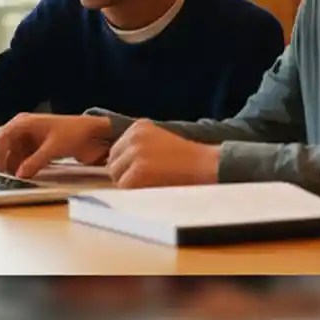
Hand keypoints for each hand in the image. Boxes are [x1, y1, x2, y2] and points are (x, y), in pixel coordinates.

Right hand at [0, 113, 111, 178]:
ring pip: (10, 153)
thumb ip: (36, 161)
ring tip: (8, 179)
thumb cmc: (73, 133)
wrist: (92, 133)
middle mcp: (22, 129)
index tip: (1, 170)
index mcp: (24, 122)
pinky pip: (20, 158)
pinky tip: (19, 177)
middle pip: (2, 144)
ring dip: (8, 165)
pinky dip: (18, 167)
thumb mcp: (54, 148)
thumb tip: (19, 175)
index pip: (2, 137)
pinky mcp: (34, 148)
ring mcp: (27, 139)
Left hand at [106, 119, 220, 188]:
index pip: (117, 150)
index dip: (126, 165)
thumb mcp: (159, 140)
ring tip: (150, 184)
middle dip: (125, 174)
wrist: (206, 165)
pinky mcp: (138, 170)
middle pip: (113, 162)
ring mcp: (135, 152)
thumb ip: (138, 146)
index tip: (144, 171)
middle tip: (146, 180)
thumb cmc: (186, 159)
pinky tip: (151, 188)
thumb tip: (115, 164)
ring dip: (129, 184)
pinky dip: (134, 192)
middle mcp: (134, 136)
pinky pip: (124, 187)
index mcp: (138, 126)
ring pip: (116, 175)